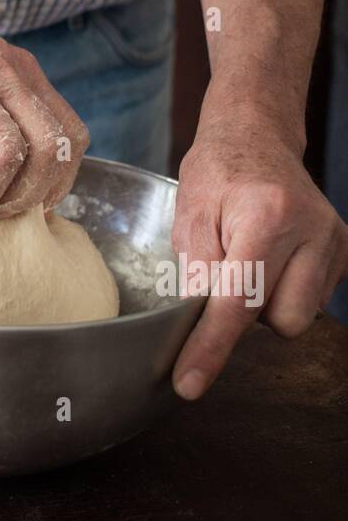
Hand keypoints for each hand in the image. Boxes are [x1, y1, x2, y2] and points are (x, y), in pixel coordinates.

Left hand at [171, 110, 347, 399]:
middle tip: (226, 274)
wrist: (257, 136)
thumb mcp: (190, 216)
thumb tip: (200, 327)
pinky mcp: (343, 250)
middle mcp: (312, 231)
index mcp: (267, 217)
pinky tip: (272, 260)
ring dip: (268, 304)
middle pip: (280, 321)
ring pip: (298, 316)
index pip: (237, 302)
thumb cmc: (218, 173)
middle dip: (248, 314)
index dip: (211, 348)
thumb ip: (197, 273)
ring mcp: (334, 240)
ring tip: (250, 261)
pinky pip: (312, 300)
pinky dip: (285, 292)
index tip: (189, 384)